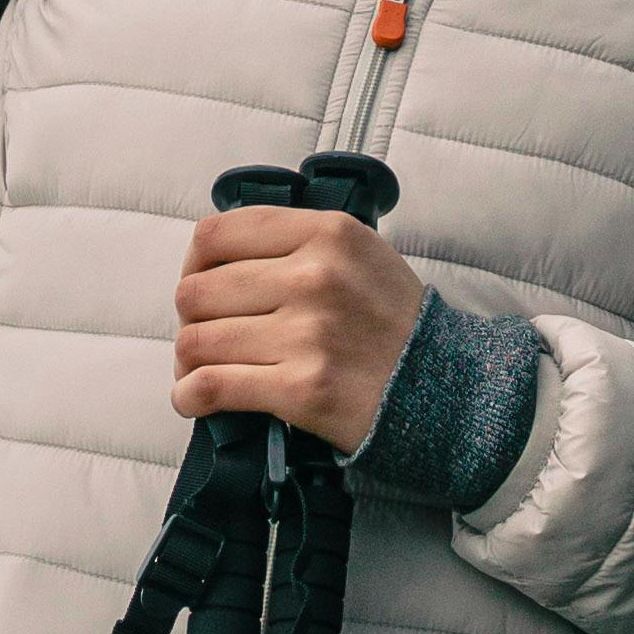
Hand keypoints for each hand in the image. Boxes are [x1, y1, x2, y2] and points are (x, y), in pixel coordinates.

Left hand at [170, 204, 424, 452]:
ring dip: (187, 362)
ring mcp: (308, 334)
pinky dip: (189, 396)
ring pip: (197, 341)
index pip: (217, 233)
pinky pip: (212, 387)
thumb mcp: (360, 253)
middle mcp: (315, 277)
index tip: (200, 281)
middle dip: (190, 319)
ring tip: (200, 371)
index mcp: (327, 233)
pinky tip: (194, 400)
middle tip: (204, 336)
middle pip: (198, 291)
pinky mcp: (302, 390)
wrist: (446, 389)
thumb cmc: (394, 323)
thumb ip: (297, 241)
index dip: (194, 262)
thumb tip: (217, 257)